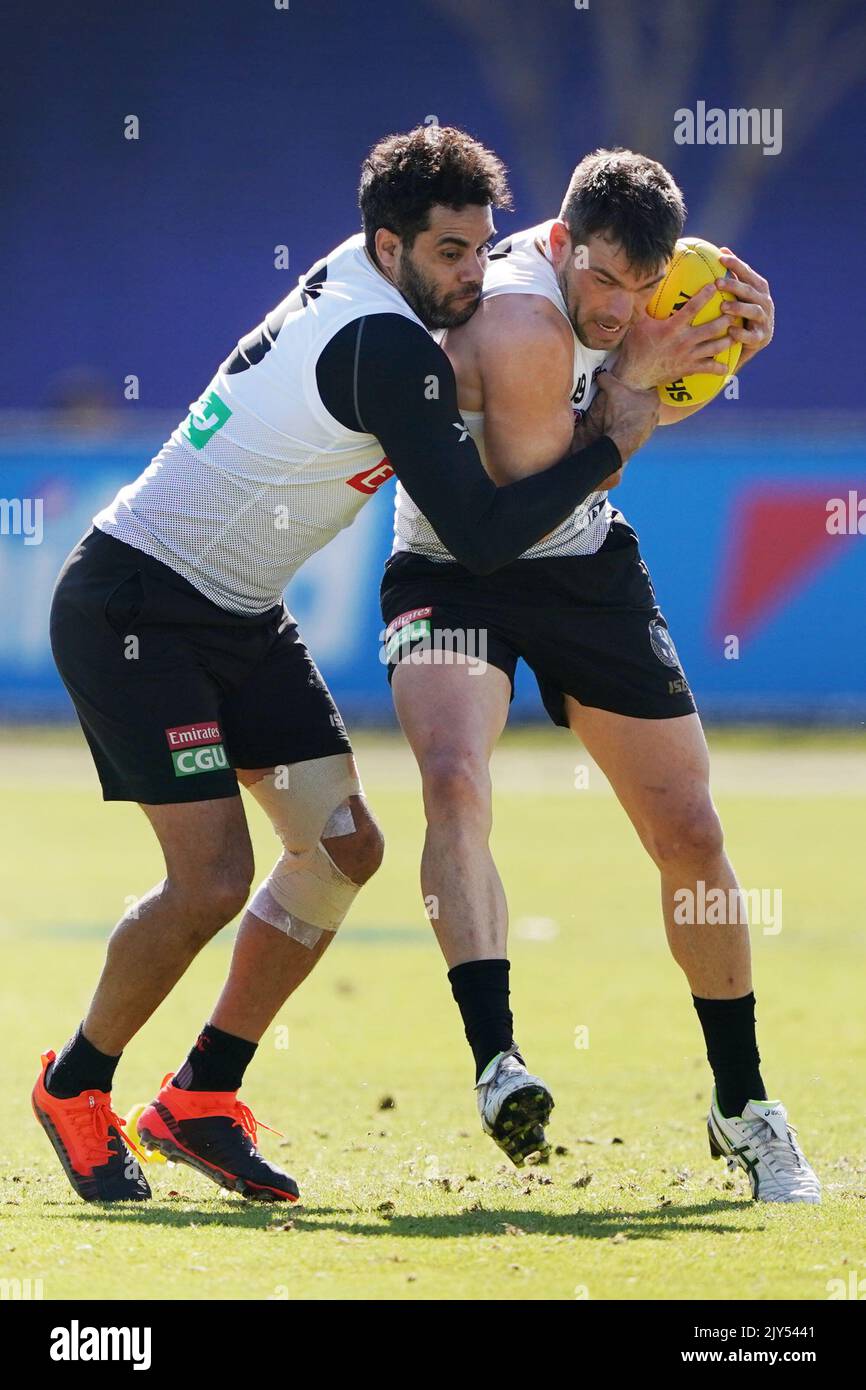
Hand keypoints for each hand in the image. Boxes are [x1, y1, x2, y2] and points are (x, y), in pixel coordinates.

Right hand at [594, 371, 658, 463]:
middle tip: (625, 400)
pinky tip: (621, 427)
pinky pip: (638, 430)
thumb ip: (608, 380)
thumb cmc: (622, 414)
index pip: (651, 389)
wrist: (621, 441)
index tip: (633, 388)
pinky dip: (631, 428)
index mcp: (654, 400)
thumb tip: (601, 375)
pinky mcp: (643, 439)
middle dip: (637, 402)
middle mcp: (656, 414)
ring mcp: (650, 428)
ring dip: (634, 416)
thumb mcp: (613, 391)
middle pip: (647, 404)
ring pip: (643, 418)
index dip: (641, 387)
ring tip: (622, 415)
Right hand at [614, 282, 733, 389]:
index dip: (705, 295)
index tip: (715, 285)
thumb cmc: (635, 347)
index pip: (692, 308)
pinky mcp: (689, 369)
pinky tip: (727, 364)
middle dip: (727, 318)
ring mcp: (688, 356)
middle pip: (713, 328)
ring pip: (716, 347)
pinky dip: (720, 367)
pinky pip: (709, 368)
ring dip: (729, 339)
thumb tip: (645, 286)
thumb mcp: (638, 324)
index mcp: (672, 328)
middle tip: (735, 310)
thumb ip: (645, 306)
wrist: (634, 377)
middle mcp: (684, 341)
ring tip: (736, 332)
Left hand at [717, 248, 773, 360]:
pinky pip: (751, 335)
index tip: (721, 257)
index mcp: (759, 290)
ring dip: (738, 307)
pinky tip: (729, 329)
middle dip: (735, 285)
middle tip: (717, 283)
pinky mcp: (761, 338)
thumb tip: (721, 250)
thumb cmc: (740, 315)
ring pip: (754, 311)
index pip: (748, 274)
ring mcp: (765, 321)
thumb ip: (733, 276)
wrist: (748, 347)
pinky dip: (741, 332)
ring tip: (722, 307)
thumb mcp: (738, 295)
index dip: (736, 265)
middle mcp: (765, 303)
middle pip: (751, 291)